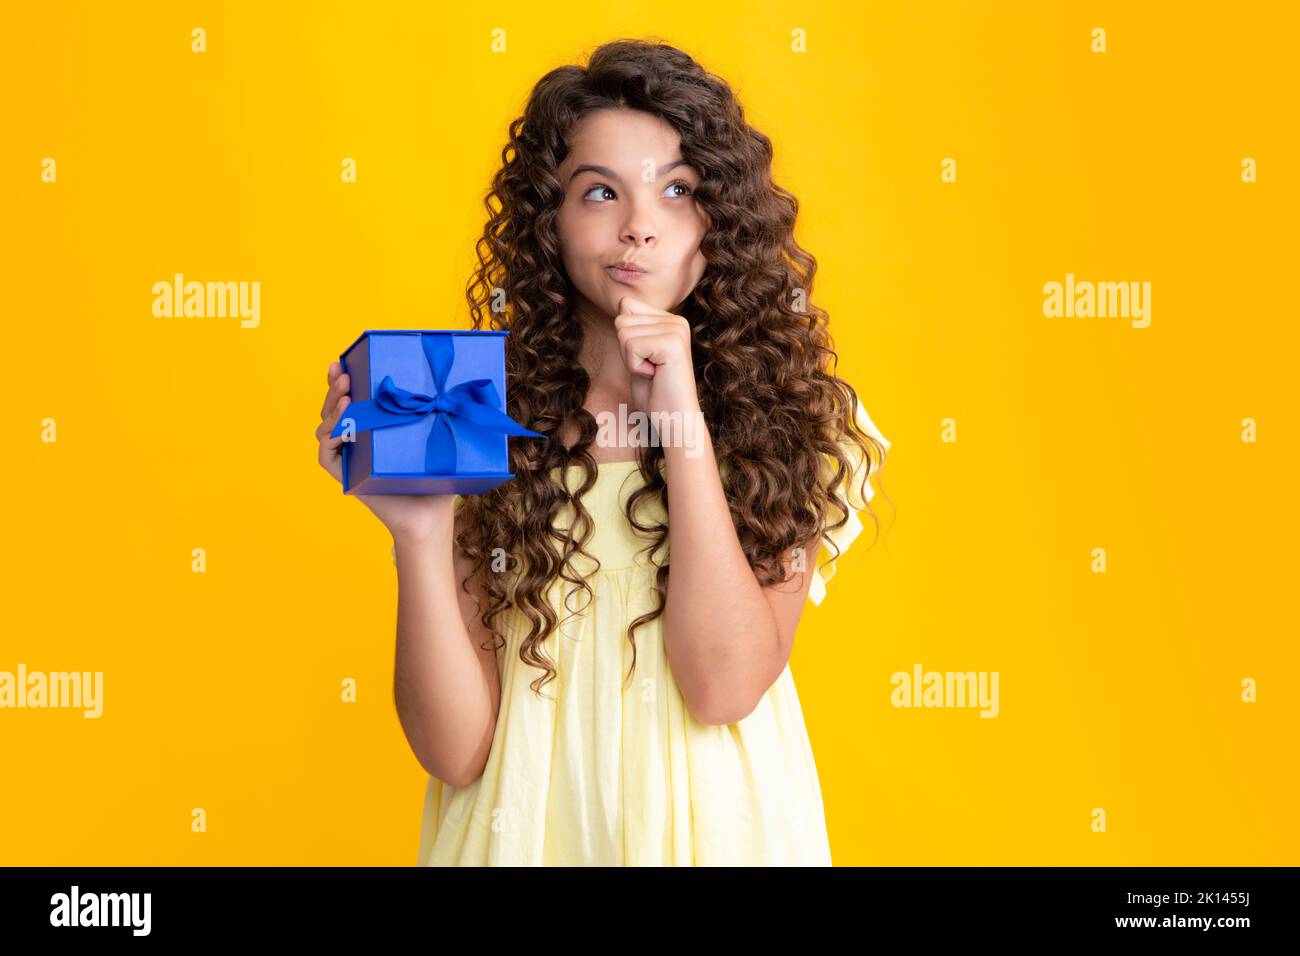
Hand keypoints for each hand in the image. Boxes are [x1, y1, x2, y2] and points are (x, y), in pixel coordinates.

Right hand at [316, 361, 454, 541]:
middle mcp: (358, 444)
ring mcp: (351, 460)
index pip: (352, 402)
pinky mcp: (347, 479)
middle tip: (344, 373)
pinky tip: (342, 425)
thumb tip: (453, 385)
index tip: (344, 361)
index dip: (343, 381)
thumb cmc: (438, 482)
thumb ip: (437, 416)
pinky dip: (329, 438)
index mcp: (374, 432)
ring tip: (348, 395)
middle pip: (334, 410)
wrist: (432, 520)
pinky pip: (326, 456)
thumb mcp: (437, 442)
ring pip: (326, 429)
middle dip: (335, 388)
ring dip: (332, 409)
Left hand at [614, 296, 700, 417]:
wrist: (674, 420)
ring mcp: (676, 329)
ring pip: (623, 331)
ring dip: (630, 359)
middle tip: (649, 369)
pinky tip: (654, 375)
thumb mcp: (638, 354)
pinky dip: (634, 365)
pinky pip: (630, 345)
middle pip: (621, 319)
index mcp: (670, 319)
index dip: (625, 338)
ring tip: (653, 372)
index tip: (645, 358)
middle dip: (625, 350)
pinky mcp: (672, 343)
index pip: (626, 306)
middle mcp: (677, 320)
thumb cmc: (655, 392)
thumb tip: (621, 302)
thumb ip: (632, 328)